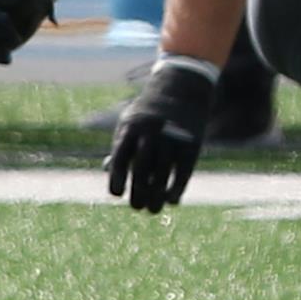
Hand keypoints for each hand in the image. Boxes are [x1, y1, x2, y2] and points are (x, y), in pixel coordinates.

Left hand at [105, 54, 217, 213]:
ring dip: (156, 198)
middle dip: (137, 194)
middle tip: (136, 207)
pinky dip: (175, 191)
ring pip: (162, 176)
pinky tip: (171, 201)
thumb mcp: (130, 121)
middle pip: (141, 171)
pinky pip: (182, 174)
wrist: (182, 90)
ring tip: (152, 210)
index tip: (117, 194)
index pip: (120, 160)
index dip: (116, 180)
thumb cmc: (150, 111)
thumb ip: (121, 145)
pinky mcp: (191, 146)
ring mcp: (172, 140)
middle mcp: (151, 135)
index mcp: (131, 129)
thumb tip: (109, 171)